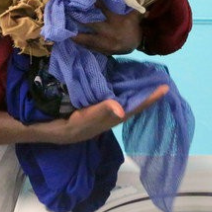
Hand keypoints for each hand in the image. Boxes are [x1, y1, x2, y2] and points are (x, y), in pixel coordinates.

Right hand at [41, 84, 168, 144]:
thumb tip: (121, 110)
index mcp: (110, 119)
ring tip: (148, 80)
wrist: (46, 131)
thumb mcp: (83, 119)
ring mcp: (103, 115)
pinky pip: (114, 100)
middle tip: (161, 81)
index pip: (134, 107)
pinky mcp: (95, 110)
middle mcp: (110, 117)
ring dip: (136, 92)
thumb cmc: (66, 126)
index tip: (165, 88)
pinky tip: (123, 84)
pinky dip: (121, 92)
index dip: (149, 99)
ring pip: (125, 102)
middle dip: (147, 94)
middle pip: (133, 105)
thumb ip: (101, 112)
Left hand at [72, 2, 142, 54]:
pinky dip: (79, 42)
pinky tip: (70, 37)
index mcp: (118, 20)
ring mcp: (106, 43)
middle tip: (66, 10)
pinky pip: (88, 47)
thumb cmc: (133, 24)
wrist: (137, 43)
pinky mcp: (102, 50)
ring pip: (87, 38)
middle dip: (78, 17)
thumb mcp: (133, 8)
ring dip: (75, 33)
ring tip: (63, 26)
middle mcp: (111, 32)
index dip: (91, 1)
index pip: (103, 8)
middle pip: (91, 24)